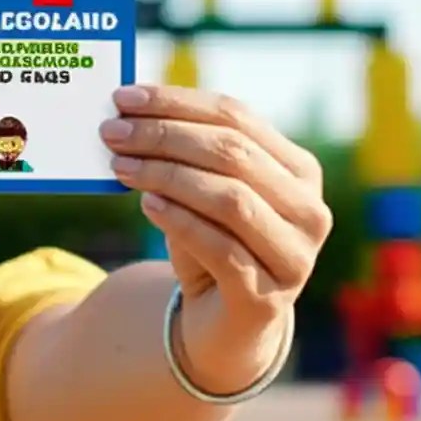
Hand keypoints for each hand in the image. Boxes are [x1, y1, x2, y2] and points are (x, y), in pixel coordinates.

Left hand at [99, 84, 333, 393]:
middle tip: (112, 132)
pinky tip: (147, 203)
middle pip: (233, 153)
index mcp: (298, 169)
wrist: (224, 322)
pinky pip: (221, 249)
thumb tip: (126, 113)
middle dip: (164, 136)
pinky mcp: (267, 297)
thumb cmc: (209, 242)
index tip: (123, 98)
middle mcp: (308, 209)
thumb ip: (181, 154)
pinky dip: (180, 220)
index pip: (237, 117)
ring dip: (167, 175)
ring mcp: (295, 256)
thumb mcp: (198, 193)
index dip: (177, 102)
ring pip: (231, 199)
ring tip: (121, 167)